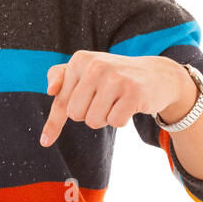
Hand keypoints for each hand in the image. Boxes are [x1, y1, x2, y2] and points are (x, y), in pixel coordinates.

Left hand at [39, 52, 190, 144]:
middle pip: (76, 114)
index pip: (61, 101)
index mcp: (80, 60)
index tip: (45, 141)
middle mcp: (96, 65)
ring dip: (105, 118)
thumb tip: (49, 90)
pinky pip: (115, 123)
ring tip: (116, 101)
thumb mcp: (86, 71)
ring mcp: (116, 78)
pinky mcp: (133, 92)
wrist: (157, 75)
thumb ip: (61, 77)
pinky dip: (120, 120)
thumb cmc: (114, 77)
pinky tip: (129, 105)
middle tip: (104, 101)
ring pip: (94, 121)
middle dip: (88, 114)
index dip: (54, 123)